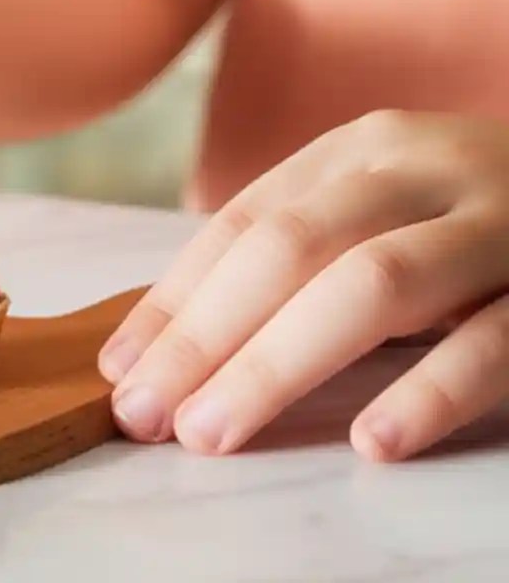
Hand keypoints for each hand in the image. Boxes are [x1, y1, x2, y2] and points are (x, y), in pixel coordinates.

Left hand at [100, 110, 508, 461]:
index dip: (173, 302)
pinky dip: (434, 388)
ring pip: (373, 284)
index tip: (120, 372)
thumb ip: (288, 262)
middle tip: (145, 415)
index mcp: (360, 150)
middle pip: (288, 250)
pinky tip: (375, 439)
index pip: (241, 226)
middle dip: (203, 337)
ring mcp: (500, 221)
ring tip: (212, 432)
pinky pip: (498, 338)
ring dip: (278, 364)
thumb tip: (152, 348)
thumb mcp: (375, 215)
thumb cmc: (466, 223)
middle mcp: (423, 167)